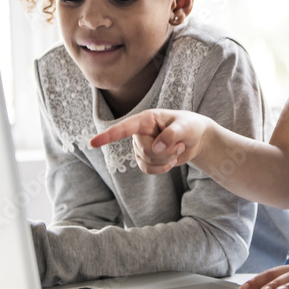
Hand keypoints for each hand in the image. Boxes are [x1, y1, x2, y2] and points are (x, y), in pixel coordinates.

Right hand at [89, 109, 209, 174]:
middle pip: (144, 149)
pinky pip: (147, 169)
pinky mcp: (146, 158)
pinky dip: (161, 168)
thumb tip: (155, 148)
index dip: (108, 135)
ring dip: (166, 159)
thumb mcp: (185, 127)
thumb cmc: (190, 126)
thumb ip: (171, 135)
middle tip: (180, 144)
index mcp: (146, 119)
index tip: (92, 143)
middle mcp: (140, 132)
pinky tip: (171, 162)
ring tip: (177, 149)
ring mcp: (141, 146)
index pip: (124, 127)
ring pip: (147, 161)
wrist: (196, 138)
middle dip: (165, 152)